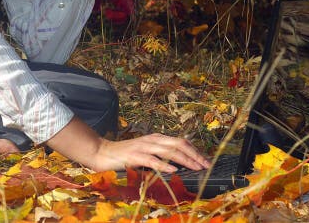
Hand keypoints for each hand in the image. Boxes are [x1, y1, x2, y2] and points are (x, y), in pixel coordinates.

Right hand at [90, 133, 211, 172]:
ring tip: (196, 167)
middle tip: (206, 165)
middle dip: (195, 155)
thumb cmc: (125, 155)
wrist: (103, 152)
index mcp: (156, 138)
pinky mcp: (135, 156)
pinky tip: (173, 170)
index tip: (206, 160)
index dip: (195, 150)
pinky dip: (165, 165)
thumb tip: (179, 165)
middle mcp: (152, 140)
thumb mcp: (146, 152)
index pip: (181, 141)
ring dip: (185, 160)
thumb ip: (160, 155)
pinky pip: (153, 160)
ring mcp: (144, 147)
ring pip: (170, 151)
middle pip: (179, 144)